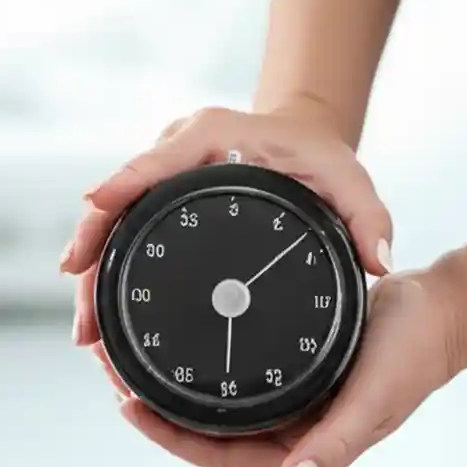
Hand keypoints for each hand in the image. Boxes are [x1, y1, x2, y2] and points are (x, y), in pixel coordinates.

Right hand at [63, 101, 393, 345]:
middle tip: (85, 313)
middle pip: (118, 195)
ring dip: (91, 268)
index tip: (95, 206)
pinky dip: (106, 265)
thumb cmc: (318, 155)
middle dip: (92, 247)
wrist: (299, 136)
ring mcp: (162, 173)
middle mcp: (175, 149)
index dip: (123, 182)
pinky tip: (99, 312)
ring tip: (86, 331)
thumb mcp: (348, 178)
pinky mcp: (158, 197)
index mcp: (211, 134)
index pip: (159, 159)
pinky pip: (123, 227)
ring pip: (112, 218)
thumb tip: (380, 262)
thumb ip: (369, 217)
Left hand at [100, 261, 466, 466]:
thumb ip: (337, 442)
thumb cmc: (414, 355)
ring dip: (170, 380)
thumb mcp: (374, 398)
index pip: (222, 455)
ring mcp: (288, 394)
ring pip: (214, 397)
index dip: (171, 438)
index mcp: (305, 447)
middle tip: (112, 369)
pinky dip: (200, 355)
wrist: (437, 306)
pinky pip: (232, 368)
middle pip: (208, 427)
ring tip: (129, 351)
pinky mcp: (289, 362)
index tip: (129, 407)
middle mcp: (290, 425)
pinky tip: (175, 335)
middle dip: (156, 405)